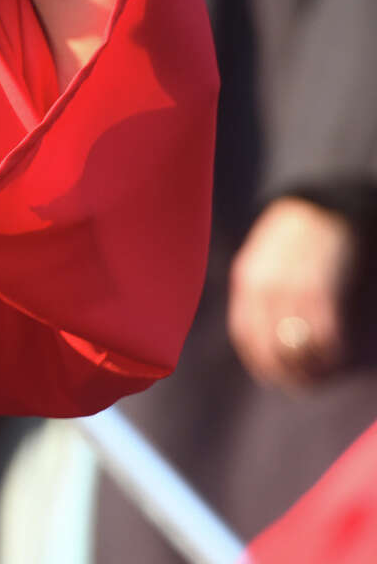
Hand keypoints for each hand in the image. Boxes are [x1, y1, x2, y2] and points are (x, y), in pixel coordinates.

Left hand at [229, 197, 358, 388]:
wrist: (331, 201)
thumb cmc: (299, 233)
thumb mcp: (267, 256)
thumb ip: (259, 291)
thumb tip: (260, 341)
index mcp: (247, 279)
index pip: (246, 336)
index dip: (262, 364)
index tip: (276, 378)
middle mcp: (266, 287)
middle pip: (273, 349)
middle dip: (290, 374)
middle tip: (306, 386)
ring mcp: (296, 290)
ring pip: (301, 348)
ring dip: (314, 371)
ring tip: (325, 377)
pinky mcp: (327, 291)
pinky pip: (328, 337)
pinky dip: (335, 356)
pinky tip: (341, 360)